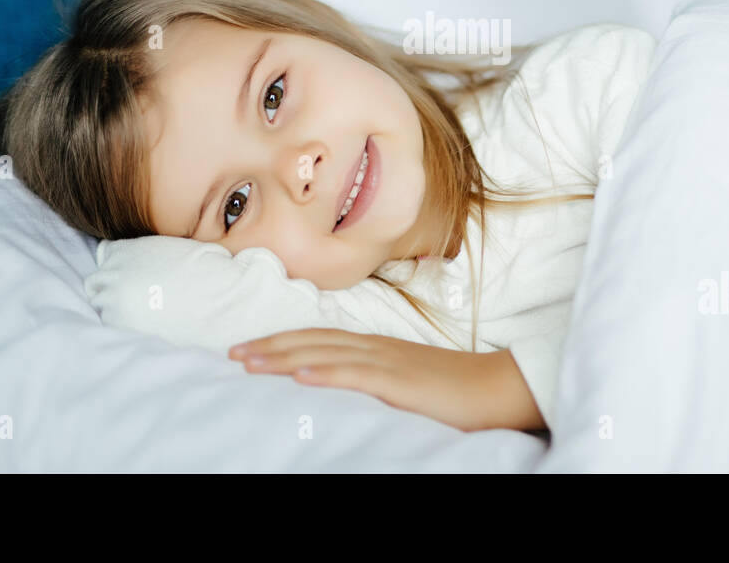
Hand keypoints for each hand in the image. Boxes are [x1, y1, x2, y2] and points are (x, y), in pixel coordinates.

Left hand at [228, 328, 539, 431]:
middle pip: (314, 340)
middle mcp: (376, 348)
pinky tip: (299, 375)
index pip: (320, 338)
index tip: (248, 348)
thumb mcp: (407, 383)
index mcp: (378, 347)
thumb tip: (344, 388)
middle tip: (231, 353)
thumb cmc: (456, 389)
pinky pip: (357, 374)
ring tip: (249, 363)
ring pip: (325, 353)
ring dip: (283, 356)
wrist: (497, 386)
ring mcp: (388, 362)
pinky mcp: (400, 382)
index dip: (282, 341)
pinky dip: (325, 372)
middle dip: (270, 346)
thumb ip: (378, 380)